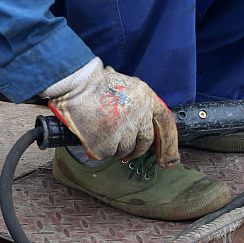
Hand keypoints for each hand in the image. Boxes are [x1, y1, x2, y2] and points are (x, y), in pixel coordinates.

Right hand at [43, 58, 178, 165]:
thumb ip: (134, 103)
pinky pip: (106, 153)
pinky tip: (90, 137)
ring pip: (125, 150)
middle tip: (125, 154)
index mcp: (146, 97)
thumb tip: (136, 124)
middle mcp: (140, 113)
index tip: (169, 159)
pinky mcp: (108, 142)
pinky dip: (98, 150)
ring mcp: (125, 129)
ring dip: (114, 148)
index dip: (168, 142)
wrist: (74, 82)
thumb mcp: (123, 85)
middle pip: (144, 141)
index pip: (164, 122)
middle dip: (135, 150)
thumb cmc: (93, 83)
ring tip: (100, 135)